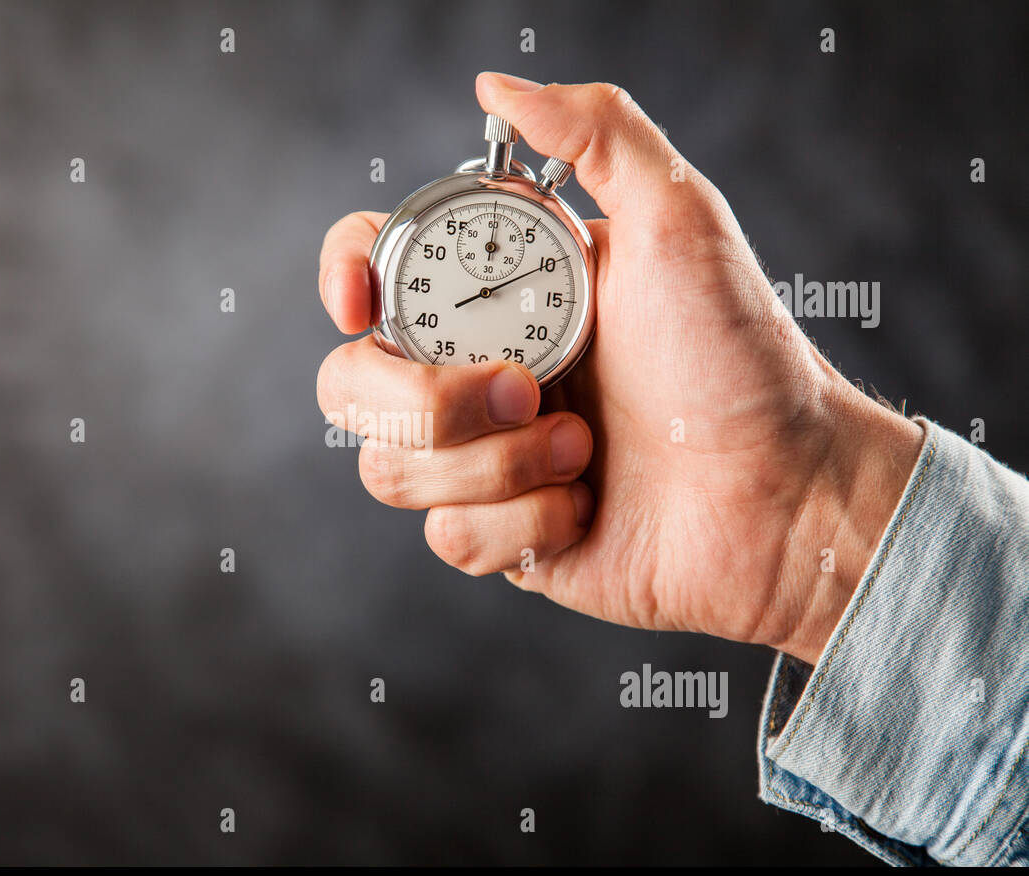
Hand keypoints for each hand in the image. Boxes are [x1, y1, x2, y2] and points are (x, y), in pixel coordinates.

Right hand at [316, 73, 922, 663]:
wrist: (783, 494)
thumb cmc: (740, 357)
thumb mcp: (677, 220)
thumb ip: (596, 132)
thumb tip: (498, 86)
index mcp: (501, 296)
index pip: (374, 271)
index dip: (342, 277)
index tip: (361, 303)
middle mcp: (477, 374)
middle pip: (351, 384)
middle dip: (426, 399)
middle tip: (527, 391)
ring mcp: (483, 459)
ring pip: (390, 469)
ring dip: (492, 464)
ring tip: (582, 451)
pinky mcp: (502, 535)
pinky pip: (449, 537)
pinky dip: (524, 522)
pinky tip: (585, 505)